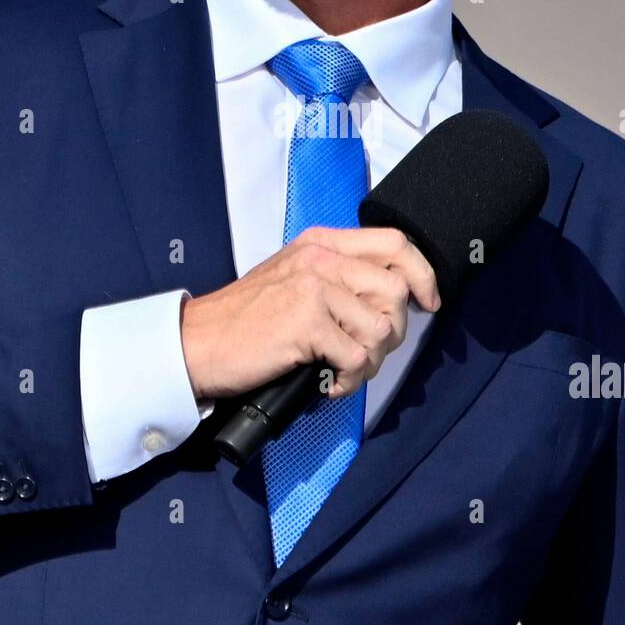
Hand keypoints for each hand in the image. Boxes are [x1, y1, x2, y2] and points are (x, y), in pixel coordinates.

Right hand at [179, 225, 439, 401]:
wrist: (197, 343)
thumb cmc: (244, 321)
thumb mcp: (293, 279)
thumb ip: (338, 278)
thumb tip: (392, 299)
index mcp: (321, 243)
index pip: (395, 242)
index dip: (422, 274)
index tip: (428, 302)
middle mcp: (320, 258)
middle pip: (396, 290)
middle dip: (392, 332)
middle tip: (365, 353)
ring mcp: (313, 287)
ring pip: (382, 326)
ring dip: (370, 360)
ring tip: (343, 369)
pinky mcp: (306, 321)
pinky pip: (357, 356)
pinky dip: (348, 379)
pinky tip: (328, 382)